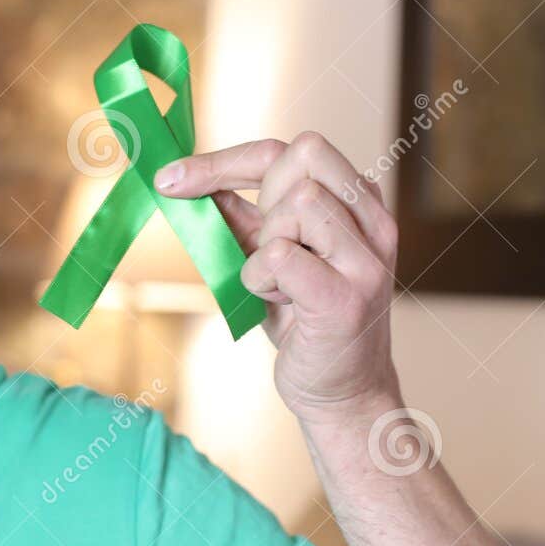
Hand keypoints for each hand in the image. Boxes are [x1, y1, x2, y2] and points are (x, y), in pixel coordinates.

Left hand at [155, 131, 400, 422]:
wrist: (342, 396)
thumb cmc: (306, 325)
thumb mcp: (270, 260)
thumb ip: (244, 219)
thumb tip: (191, 182)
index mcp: (359, 205)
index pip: (296, 149)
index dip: (227, 158)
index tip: (171, 179)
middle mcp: (373, 223)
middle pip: (301, 158)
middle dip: (261, 200)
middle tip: (265, 251)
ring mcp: (365, 260)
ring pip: (295, 205)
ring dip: (263, 248)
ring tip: (278, 287)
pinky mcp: (345, 297)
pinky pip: (278, 255)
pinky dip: (259, 279)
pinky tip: (279, 304)